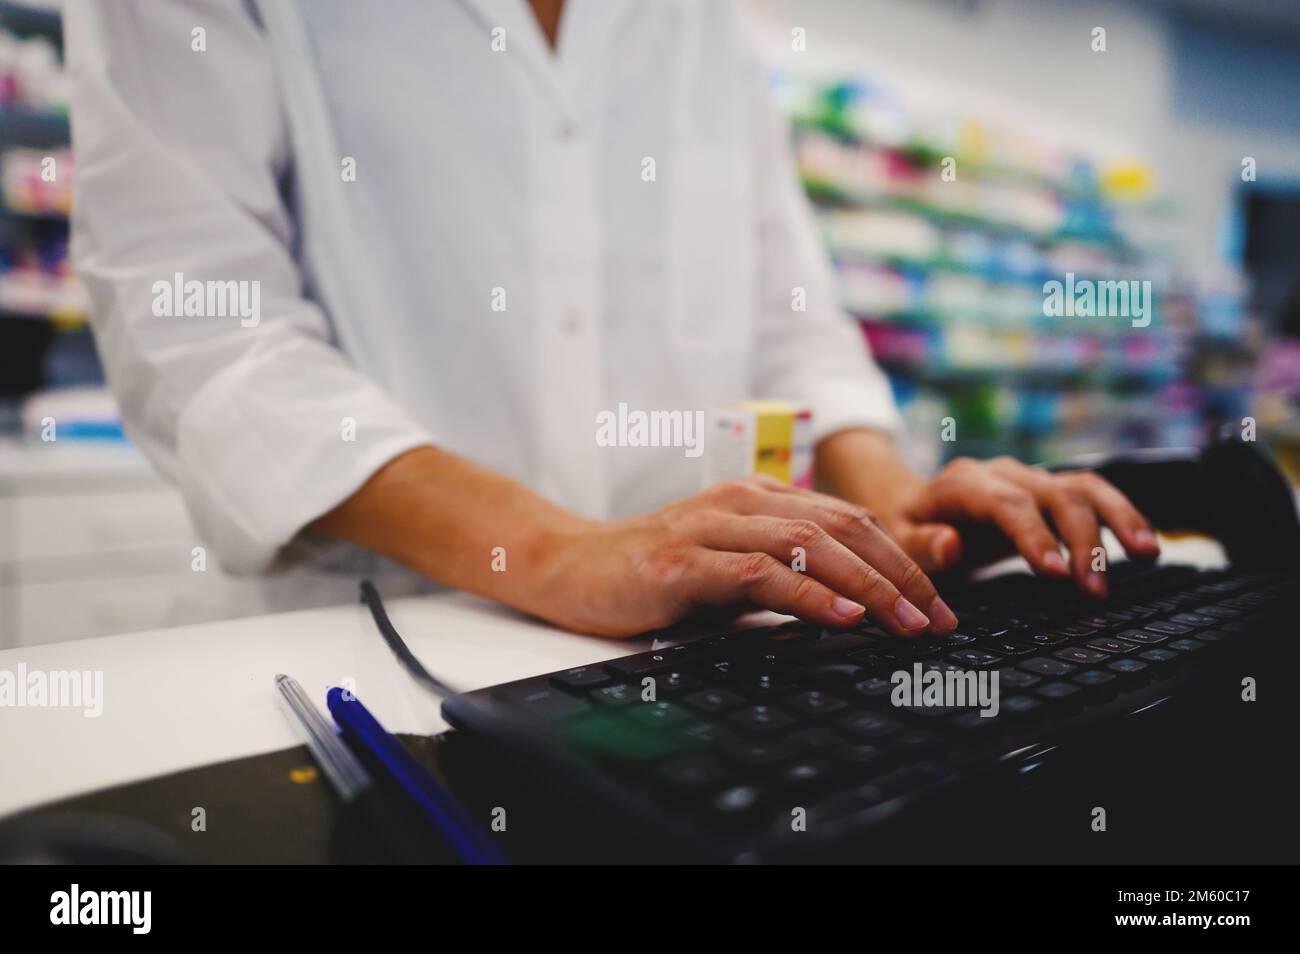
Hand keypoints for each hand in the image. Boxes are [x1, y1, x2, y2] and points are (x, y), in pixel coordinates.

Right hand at [533, 475, 958, 638]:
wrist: (569, 568)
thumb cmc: (653, 575)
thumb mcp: (729, 572)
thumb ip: (782, 577)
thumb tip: (854, 610)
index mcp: (758, 498)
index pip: (848, 520)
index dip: (901, 560)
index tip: (938, 605)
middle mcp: (741, 502)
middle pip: (842, 527)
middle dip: (900, 574)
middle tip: (939, 620)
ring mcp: (710, 527)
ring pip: (809, 545)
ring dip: (868, 586)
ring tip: (908, 623)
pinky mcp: (681, 561)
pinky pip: (758, 573)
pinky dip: (806, 594)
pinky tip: (842, 618)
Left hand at [882, 456, 1159, 597]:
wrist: (913, 507)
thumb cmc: (907, 531)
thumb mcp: (898, 543)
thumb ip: (923, 545)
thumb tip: (951, 544)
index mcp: (963, 483)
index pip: (1006, 503)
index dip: (1035, 535)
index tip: (1056, 573)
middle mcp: (1003, 473)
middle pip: (1054, 494)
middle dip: (1081, 540)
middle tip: (1095, 589)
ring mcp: (1030, 480)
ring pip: (1084, 487)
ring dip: (1118, 518)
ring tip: (1147, 554)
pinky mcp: (1050, 492)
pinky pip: (1093, 495)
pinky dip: (1122, 515)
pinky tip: (1144, 544)